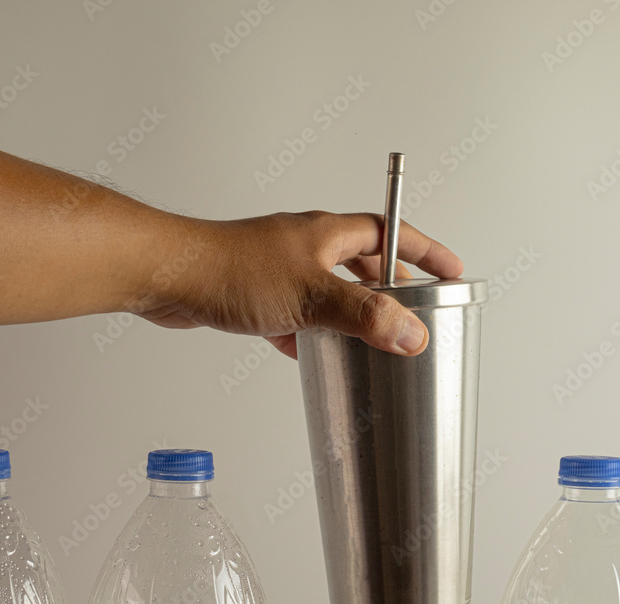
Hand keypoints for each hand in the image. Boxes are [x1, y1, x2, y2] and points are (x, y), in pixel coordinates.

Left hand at [133, 211, 463, 357]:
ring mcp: (280, 269)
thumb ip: (363, 316)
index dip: (423, 250)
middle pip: (362, 260)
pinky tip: (311, 354)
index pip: (389, 233)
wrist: (169, 276)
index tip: (450, 268)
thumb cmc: (232, 270)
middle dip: (390, 284)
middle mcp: (306, 246)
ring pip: (328, 290)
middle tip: (414, 307)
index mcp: (327, 234)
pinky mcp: (256, 293)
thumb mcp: (312, 296)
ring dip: (349, 311)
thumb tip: (411, 333)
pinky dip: (310, 332)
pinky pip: (296, 313)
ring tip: (369, 337)